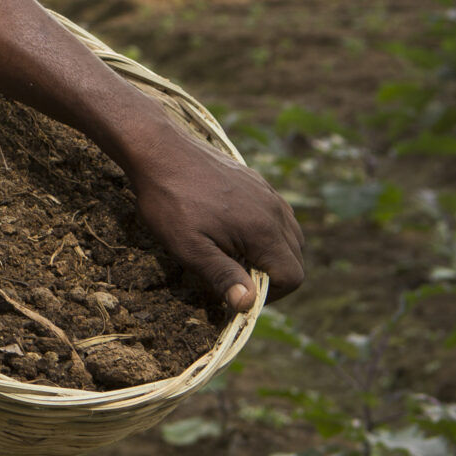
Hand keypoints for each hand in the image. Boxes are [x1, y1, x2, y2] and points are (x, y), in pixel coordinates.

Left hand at [114, 113, 306, 312]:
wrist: (159, 150)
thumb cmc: (170, 201)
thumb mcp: (189, 247)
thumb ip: (222, 275)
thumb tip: (248, 305)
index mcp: (263, 230)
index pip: (293, 277)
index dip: (271, 295)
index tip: (239, 292)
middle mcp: (275, 210)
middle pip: (295, 258)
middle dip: (272, 276)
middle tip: (235, 276)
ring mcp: (268, 193)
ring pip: (290, 236)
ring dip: (271, 254)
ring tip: (235, 255)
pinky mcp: (258, 182)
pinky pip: (278, 215)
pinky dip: (267, 231)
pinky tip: (234, 230)